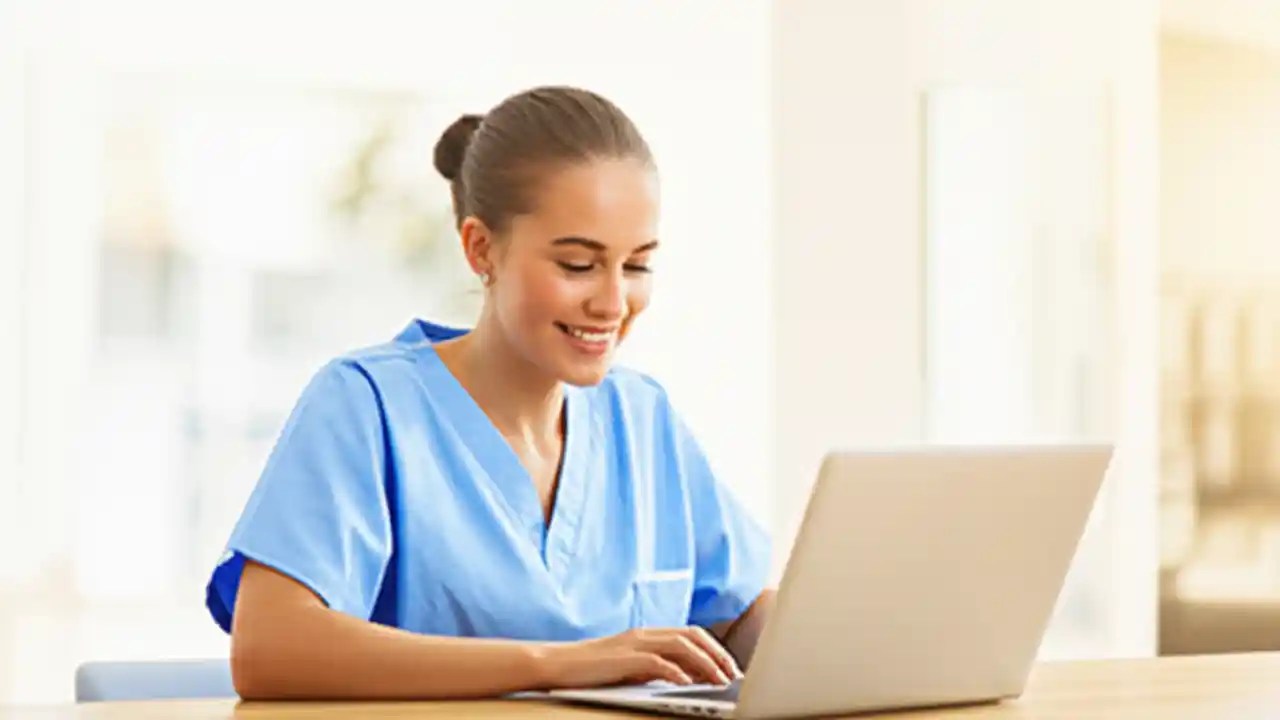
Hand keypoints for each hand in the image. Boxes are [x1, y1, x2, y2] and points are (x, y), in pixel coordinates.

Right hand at [539, 626, 742, 688]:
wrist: (556, 664)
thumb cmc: (591, 669)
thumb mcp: (629, 667)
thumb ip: (655, 667)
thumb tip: (687, 677)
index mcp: (647, 634)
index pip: (690, 634)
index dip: (714, 649)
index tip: (729, 668)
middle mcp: (644, 634)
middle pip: (692, 636)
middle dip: (717, 654)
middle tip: (732, 675)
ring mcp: (634, 643)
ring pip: (681, 645)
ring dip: (705, 663)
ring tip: (719, 681)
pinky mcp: (623, 658)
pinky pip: (657, 662)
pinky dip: (676, 672)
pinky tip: (687, 684)